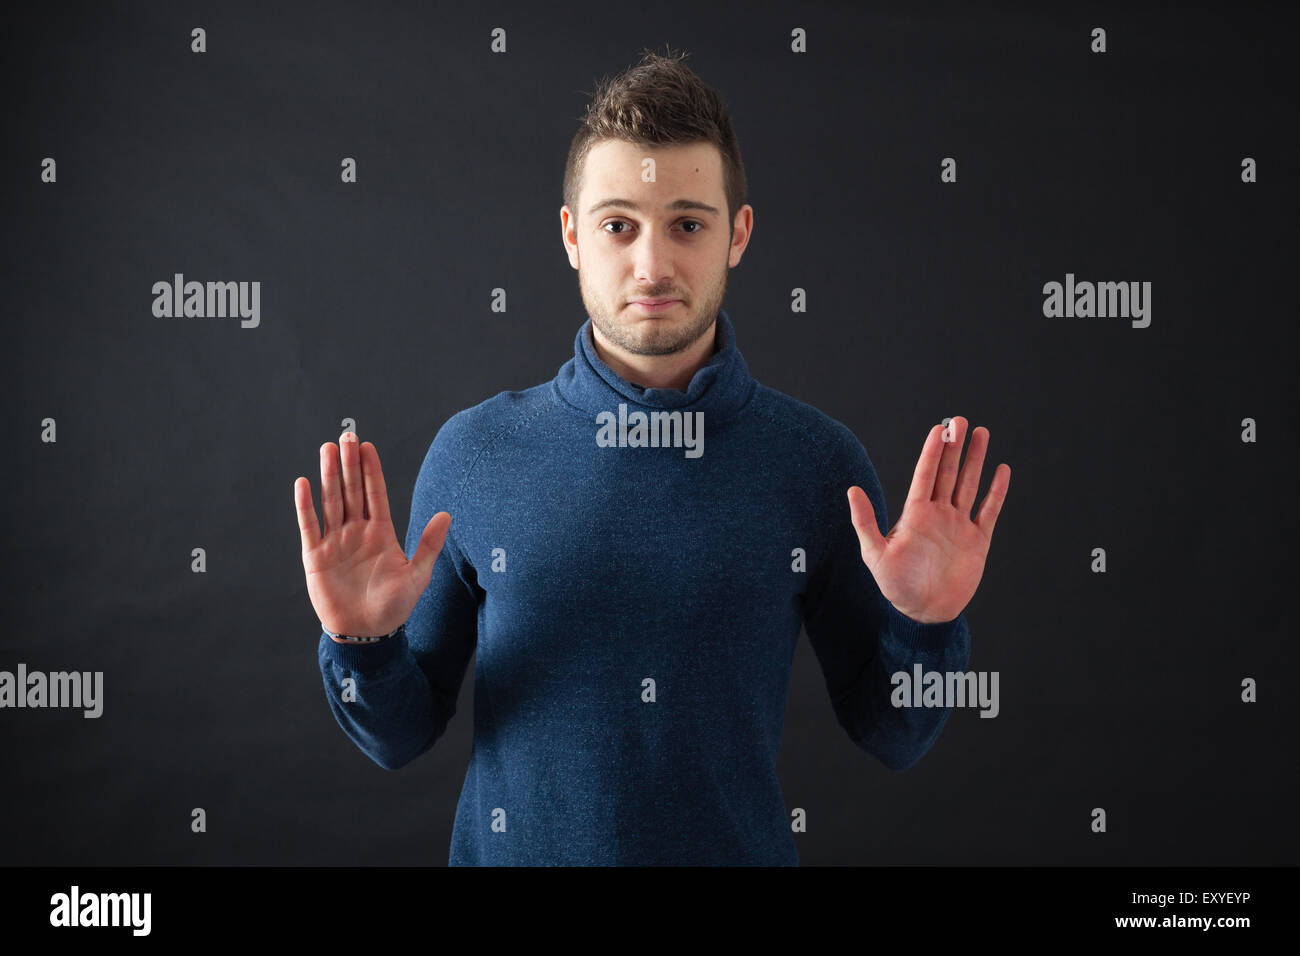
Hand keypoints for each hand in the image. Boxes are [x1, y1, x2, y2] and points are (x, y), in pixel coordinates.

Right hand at [293, 431, 451, 638]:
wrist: (367, 634)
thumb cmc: (394, 607)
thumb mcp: (418, 575)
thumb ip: (429, 544)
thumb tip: (447, 515)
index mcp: (381, 533)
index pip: (375, 494)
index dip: (371, 470)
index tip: (368, 447)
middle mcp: (357, 532)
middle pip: (351, 490)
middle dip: (349, 464)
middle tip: (347, 436)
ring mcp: (336, 542)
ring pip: (331, 501)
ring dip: (329, 476)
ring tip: (327, 449)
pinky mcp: (316, 556)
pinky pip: (310, 526)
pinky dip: (306, 505)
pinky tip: (304, 483)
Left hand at [847, 416, 1008, 623]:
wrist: (924, 613)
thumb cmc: (896, 586)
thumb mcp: (874, 555)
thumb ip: (865, 522)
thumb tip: (852, 490)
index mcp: (915, 514)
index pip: (925, 475)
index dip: (931, 452)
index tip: (938, 429)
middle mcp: (938, 514)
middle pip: (948, 473)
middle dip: (954, 447)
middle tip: (959, 420)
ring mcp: (959, 526)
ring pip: (969, 485)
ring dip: (976, 460)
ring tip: (981, 434)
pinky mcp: (977, 541)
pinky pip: (988, 511)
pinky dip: (996, 492)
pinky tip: (1002, 471)